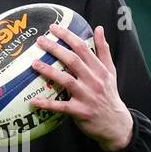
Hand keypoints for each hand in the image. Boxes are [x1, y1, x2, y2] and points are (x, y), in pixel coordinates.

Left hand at [29, 24, 133, 150]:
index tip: (53, 28)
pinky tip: (34, 101)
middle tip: (40, 40)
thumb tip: (98, 28)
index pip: (83, 48)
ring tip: (34, 64)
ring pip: (67, 80)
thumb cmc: (109, 94)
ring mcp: (87, 96)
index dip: (68, 36)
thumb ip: (103, 50)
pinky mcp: (80, 112)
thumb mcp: (110, 71)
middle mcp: (94, 81)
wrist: (116, 124)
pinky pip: (61, 107)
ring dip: (49, 71)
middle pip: (73, 60)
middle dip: (56, 49)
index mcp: (100, 69)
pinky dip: (48, 104)